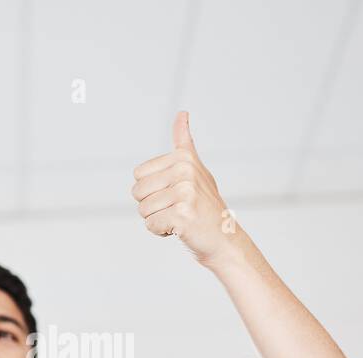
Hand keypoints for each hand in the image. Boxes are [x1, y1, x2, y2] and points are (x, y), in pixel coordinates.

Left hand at [132, 112, 240, 267]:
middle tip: (176, 209)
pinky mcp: (182, 214)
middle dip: (152, 206)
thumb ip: (184, 143)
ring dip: (157, 219)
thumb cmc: (206, 206)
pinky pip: (151, 225)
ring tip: (180, 218)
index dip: (151, 190)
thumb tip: (182, 113)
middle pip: (137, 192)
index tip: (174, 194)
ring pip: (143, 210)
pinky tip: (181, 229)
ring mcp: (185, 192)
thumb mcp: (196, 169)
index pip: (138, 175)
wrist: (225, 239)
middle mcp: (185, 171)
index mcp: (183, 157)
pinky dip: (161, 232)